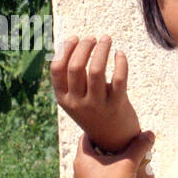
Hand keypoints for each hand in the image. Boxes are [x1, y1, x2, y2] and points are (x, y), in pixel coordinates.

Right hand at [51, 35, 142, 152]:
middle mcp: (78, 103)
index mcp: (63, 99)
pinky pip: (118, 78)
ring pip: (96, 70)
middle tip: (93, 38)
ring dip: (101, 50)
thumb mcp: (76, 99)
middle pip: (76, 67)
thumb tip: (72, 45)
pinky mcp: (116, 105)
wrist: (114, 140)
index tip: (75, 38)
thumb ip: (73, 78)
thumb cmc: (94, 112)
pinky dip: (120, 62)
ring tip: (107, 39)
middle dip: (84, 47)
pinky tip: (120, 53)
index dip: (65, 50)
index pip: (57, 69)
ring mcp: (97, 105)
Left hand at [74, 131, 154, 177]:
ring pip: (92, 169)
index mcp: (82, 159)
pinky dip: (104, 177)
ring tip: (118, 162)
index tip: (109, 129)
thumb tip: (150, 133)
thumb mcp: (129, 162)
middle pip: (89, 153)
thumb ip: (139, 146)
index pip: (86, 137)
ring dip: (104, 164)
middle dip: (103, 148)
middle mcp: (78, 172)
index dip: (98, 131)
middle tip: (117, 143)